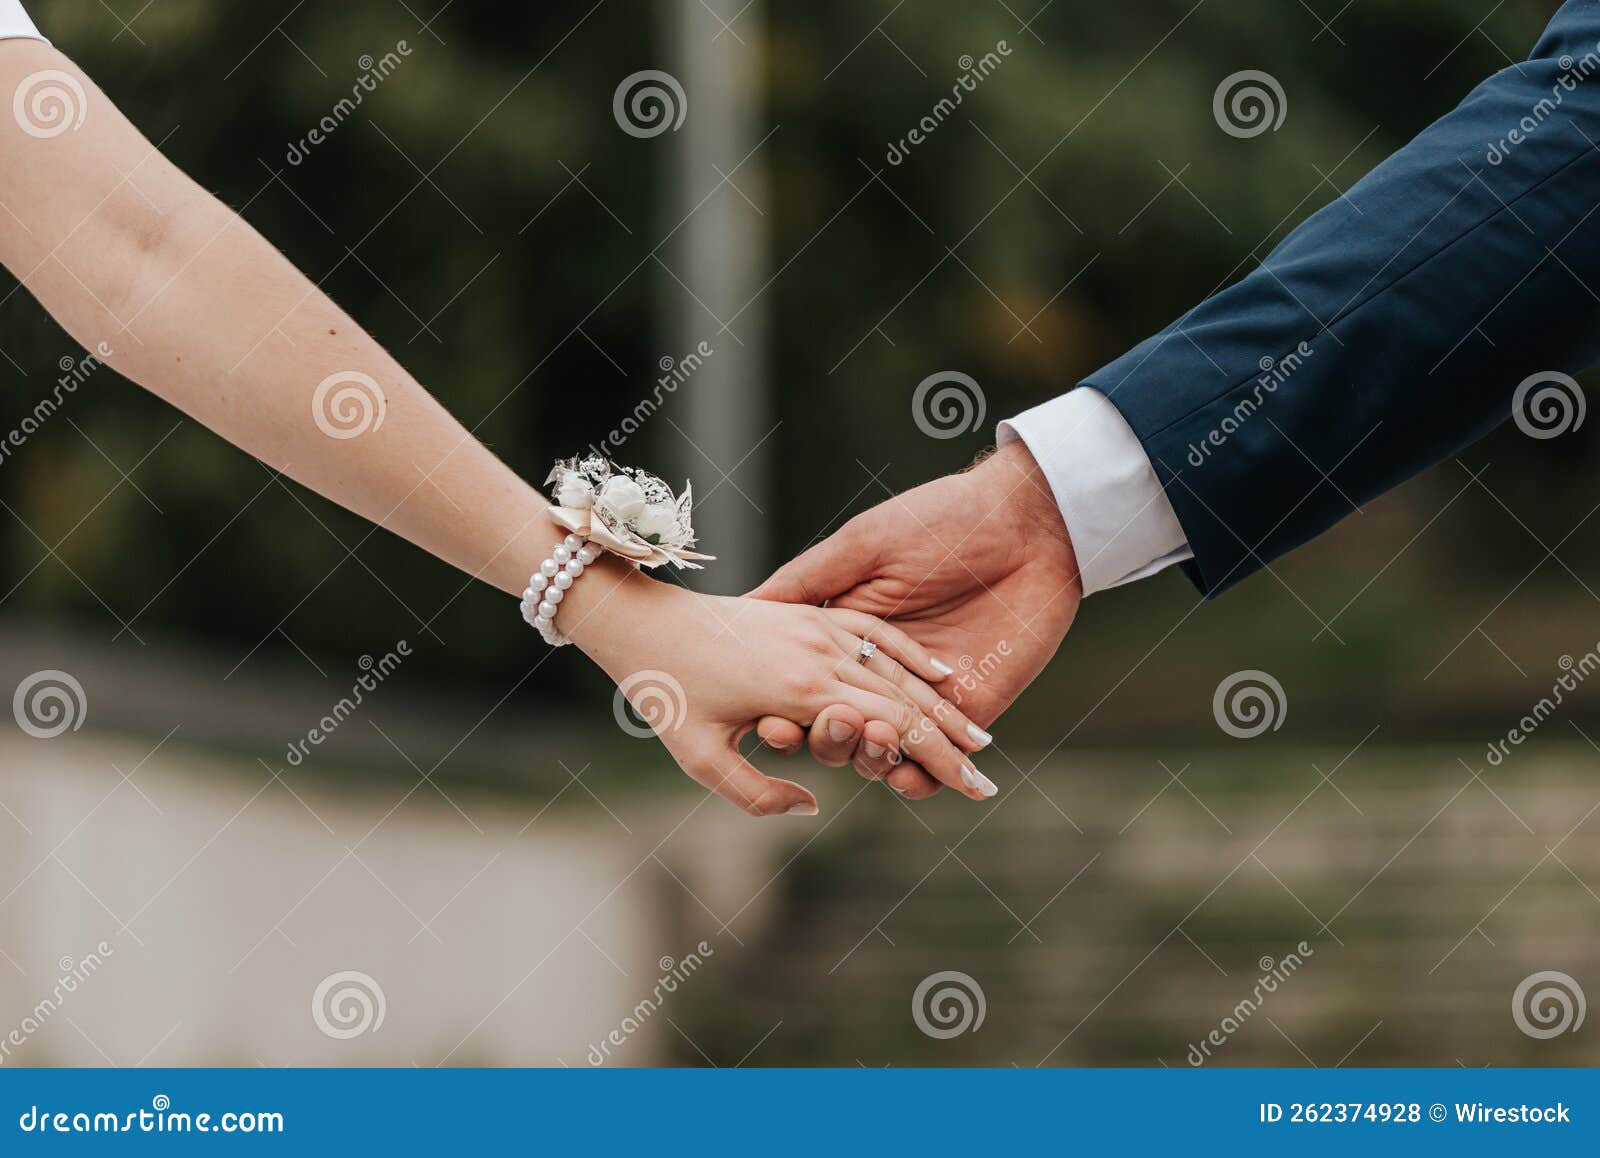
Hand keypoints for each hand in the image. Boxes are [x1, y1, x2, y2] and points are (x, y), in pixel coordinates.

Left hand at [562, 558, 991, 815]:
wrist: (642, 619)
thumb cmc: (665, 692)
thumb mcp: (699, 757)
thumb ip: (755, 793)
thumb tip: (810, 809)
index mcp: (800, 691)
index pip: (889, 730)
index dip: (935, 762)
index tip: (971, 791)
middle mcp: (819, 654)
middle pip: (905, 703)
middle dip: (950, 743)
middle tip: (986, 780)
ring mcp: (818, 628)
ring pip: (896, 668)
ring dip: (941, 703)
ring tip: (978, 735)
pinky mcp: (810, 614)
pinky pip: (874, 632)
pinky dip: (910, 654)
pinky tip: (939, 673)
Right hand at [750, 440, 1080, 796]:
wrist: (1026, 525)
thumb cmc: (939, 520)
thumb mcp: (861, 545)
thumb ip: (806, 580)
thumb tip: (745, 607)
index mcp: (842, 637)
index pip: (798, 690)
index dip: (778, 713)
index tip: (768, 722)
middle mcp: (876, 674)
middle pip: (834, 729)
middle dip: (824, 741)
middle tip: (835, 727)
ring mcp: (921, 698)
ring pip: (879, 752)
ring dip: (869, 759)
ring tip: (880, 743)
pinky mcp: (968, 713)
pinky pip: (932, 765)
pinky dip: (916, 780)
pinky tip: (908, 775)